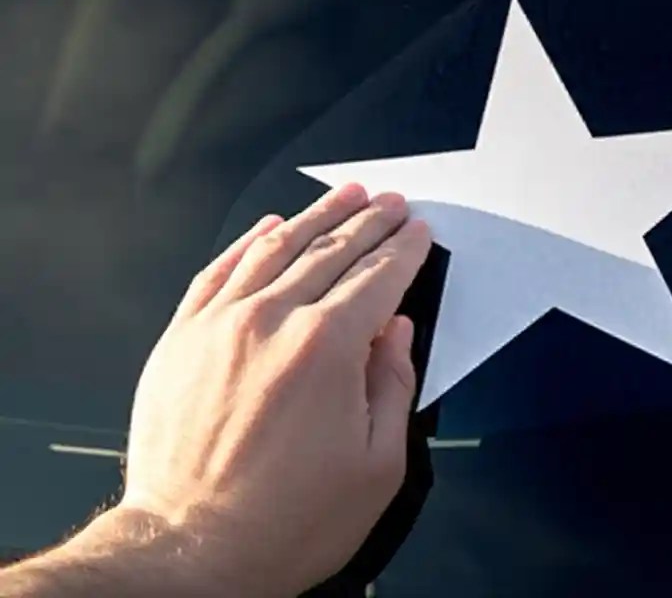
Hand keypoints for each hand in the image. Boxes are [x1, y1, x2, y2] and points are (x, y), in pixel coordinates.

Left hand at [119, 184, 431, 595]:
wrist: (192, 549)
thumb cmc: (285, 521)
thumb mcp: (378, 466)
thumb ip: (394, 385)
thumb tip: (396, 332)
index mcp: (327, 350)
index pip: (378, 277)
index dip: (404, 249)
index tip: (417, 232)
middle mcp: (271, 323)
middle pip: (331, 251)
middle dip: (369, 221)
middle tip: (390, 203)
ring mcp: (219, 326)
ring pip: (275, 248)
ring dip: (315, 217)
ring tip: (343, 195)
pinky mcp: (180, 340)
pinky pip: (218, 271)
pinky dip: (247, 243)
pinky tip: (268, 228)